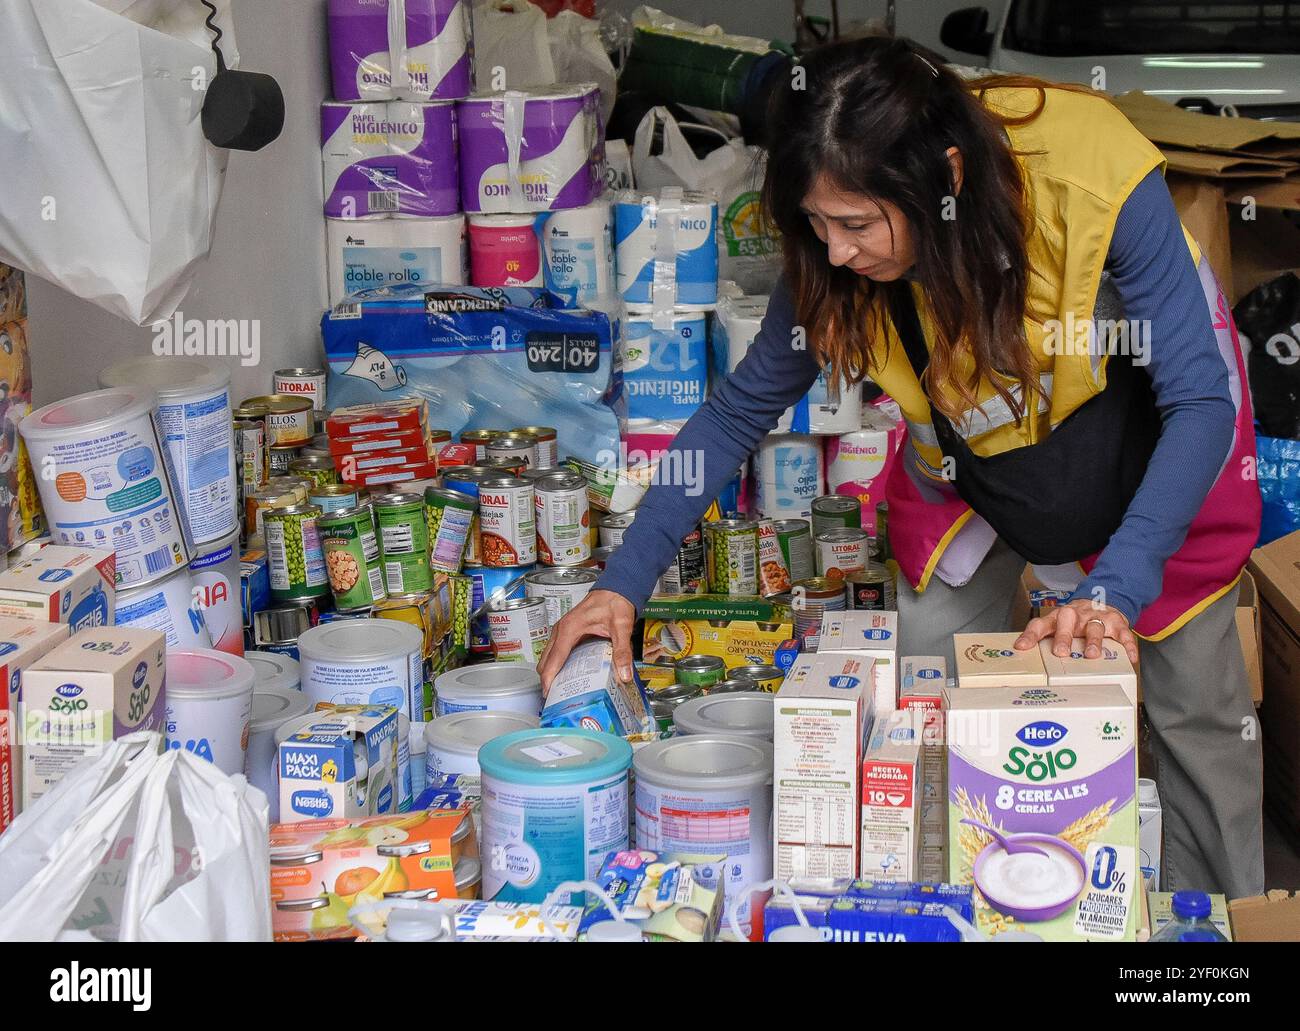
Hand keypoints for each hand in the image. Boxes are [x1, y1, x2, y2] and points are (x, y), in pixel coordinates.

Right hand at [537, 589, 636, 695]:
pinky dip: (557, 665)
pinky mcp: (567, 632)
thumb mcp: (621, 627)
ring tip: (562, 691)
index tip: (548, 695)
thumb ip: (623, 651)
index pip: (553, 659)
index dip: (548, 679)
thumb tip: (624, 674)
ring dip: (551, 673)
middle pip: (546, 660)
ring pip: (549, 657)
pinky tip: (569, 676)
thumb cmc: (615, 602)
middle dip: (548, 680)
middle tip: (557, 699)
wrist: (616, 588)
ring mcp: (562, 630)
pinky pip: (556, 652)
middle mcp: (561, 630)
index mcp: (570, 629)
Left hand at [1013, 598, 1138, 663]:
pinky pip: (1124, 634)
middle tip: (1060, 652)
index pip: (1040, 624)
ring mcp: (1097, 618)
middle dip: (1063, 636)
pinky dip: (1128, 645)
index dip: (1030, 635)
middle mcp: (1076, 616)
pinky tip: (1130, 658)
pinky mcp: (1117, 623)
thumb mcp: (1059, 626)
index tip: (1021, 647)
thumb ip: (1045, 639)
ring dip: (1093, 641)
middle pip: (1067, 621)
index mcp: (1058, 618)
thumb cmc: (1075, 621)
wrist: (1102, 601)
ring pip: (1094, 627)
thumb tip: (1024, 656)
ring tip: (1091, 655)